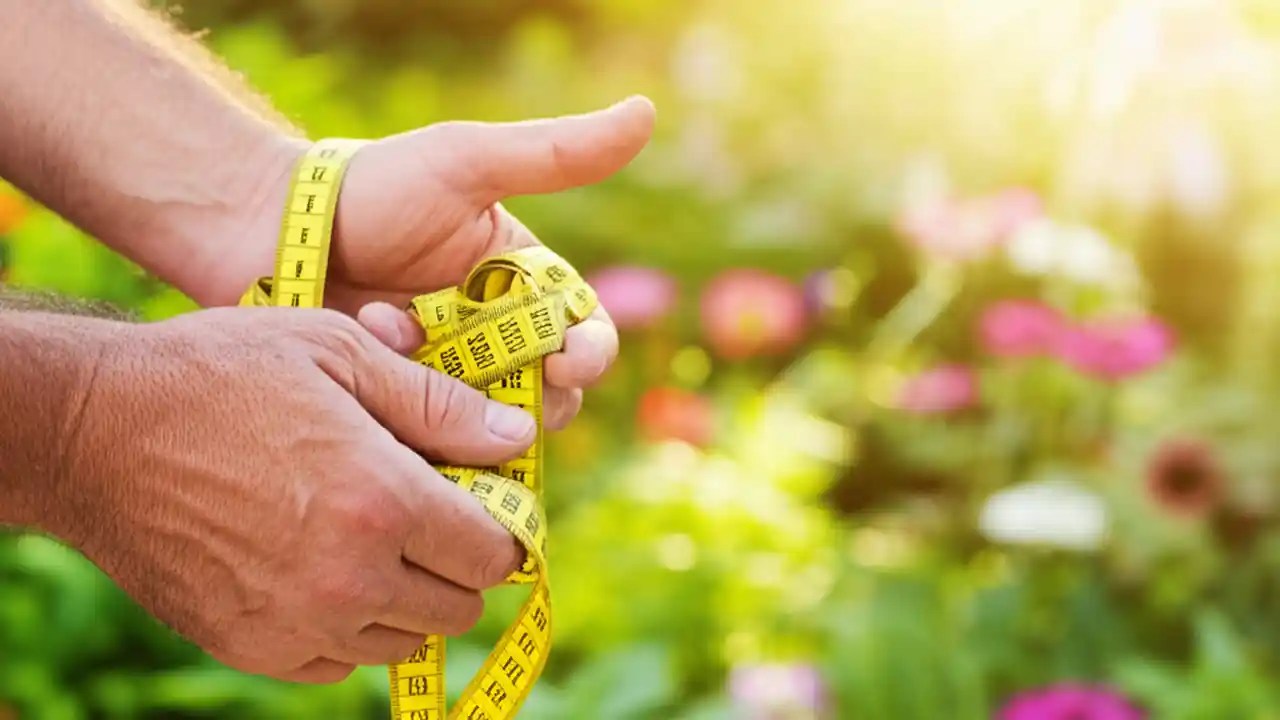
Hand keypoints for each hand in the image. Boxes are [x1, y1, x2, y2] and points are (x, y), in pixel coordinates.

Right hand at [51, 308, 539, 682]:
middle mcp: (349, 578)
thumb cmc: (221, 374)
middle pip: (459, 605)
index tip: (478, 500)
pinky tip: (321, 569)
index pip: (494, 552)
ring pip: (403, 640)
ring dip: (407, 597)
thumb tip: (518, 436)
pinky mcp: (250, 646)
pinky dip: (349, 626)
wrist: (94, 430)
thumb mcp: (340, 353)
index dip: (499, 525)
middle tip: (426, 515)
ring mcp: (297, 623)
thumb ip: (439, 405)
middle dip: (458, 562)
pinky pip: (338, 663)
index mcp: (383, 501)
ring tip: (370, 538)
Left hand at [226, 97, 656, 428]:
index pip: (584, 336)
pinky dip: (410, 399)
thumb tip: (649, 109)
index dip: (587, 355)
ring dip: (455, 386)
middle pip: (548, 397)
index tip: (568, 362)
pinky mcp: (403, 411)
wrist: (271, 227)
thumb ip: (555, 153)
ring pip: (491, 424)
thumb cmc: (375, 188)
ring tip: (396, 329)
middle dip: (522, 392)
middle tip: (477, 368)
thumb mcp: (467, 164)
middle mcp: (494, 340)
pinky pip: (432, 434)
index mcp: (524, 288)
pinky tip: (371, 343)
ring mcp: (447, 380)